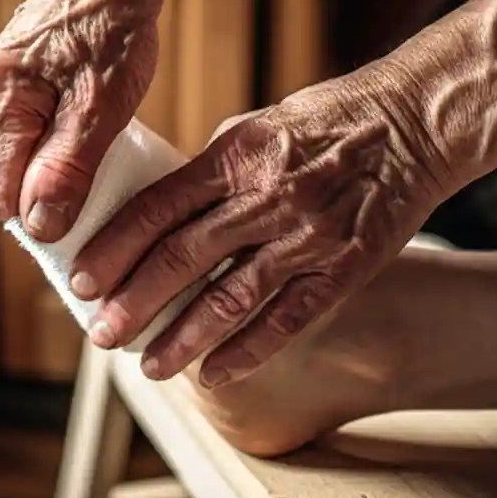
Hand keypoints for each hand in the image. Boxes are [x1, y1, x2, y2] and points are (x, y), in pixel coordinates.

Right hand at [0, 0, 166, 241]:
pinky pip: (20, 137)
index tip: (83, 197)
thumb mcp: (102, 108)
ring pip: (12, 161)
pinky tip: (81, 122)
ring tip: (92, 132)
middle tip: (95, 161)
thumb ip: (66, 169)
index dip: (39, 210)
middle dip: (43, 187)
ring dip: (50, 164)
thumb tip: (40, 227)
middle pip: (0, 182)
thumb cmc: (116, 30)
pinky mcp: (7, 83)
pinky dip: (51, 142)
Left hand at [70, 75, 450, 386]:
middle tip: (102, 334)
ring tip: (149, 366)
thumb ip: (210, 171)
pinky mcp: (343, 268)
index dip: (114, 249)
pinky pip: (287, 319)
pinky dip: (247, 351)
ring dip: (182, 338)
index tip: (83, 280)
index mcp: (234, 156)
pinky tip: (214, 374)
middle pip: (180, 258)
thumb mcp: (255, 127)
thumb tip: (160, 209)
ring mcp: (305, 236)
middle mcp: (265, 197)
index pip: (155, 208)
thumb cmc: (327, 123)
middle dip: (133, 302)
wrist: (412, 123)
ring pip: (229, 298)